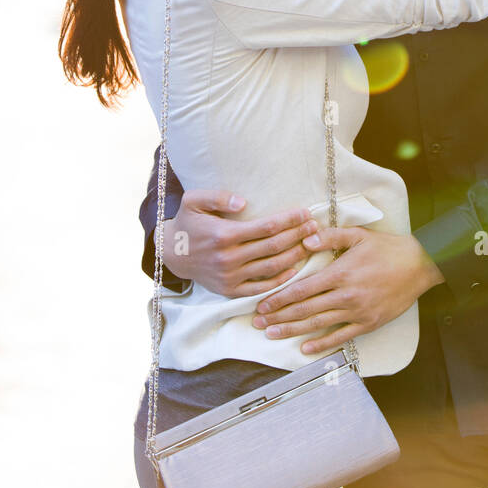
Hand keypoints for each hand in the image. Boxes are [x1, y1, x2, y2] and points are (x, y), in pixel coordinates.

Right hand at [161, 189, 317, 296]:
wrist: (171, 253)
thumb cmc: (187, 222)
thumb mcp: (193, 200)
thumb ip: (218, 197)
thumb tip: (244, 202)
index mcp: (224, 234)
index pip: (266, 227)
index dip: (288, 220)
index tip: (305, 213)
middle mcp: (229, 258)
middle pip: (273, 246)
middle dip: (298, 235)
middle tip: (315, 226)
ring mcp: (230, 276)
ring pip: (271, 267)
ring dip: (295, 256)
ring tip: (310, 244)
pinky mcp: (230, 290)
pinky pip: (261, 287)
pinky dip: (280, 279)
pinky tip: (294, 269)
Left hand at [251, 228, 443, 353]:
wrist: (419, 266)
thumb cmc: (387, 248)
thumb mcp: (358, 235)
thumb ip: (331, 237)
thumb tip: (306, 239)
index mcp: (340, 272)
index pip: (302, 289)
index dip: (280, 298)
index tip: (262, 304)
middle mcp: (345, 295)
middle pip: (305, 309)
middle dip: (279, 317)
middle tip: (258, 323)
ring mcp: (357, 312)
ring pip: (318, 324)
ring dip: (293, 331)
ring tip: (273, 335)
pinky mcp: (368, 323)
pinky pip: (341, 337)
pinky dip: (322, 344)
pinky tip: (305, 349)